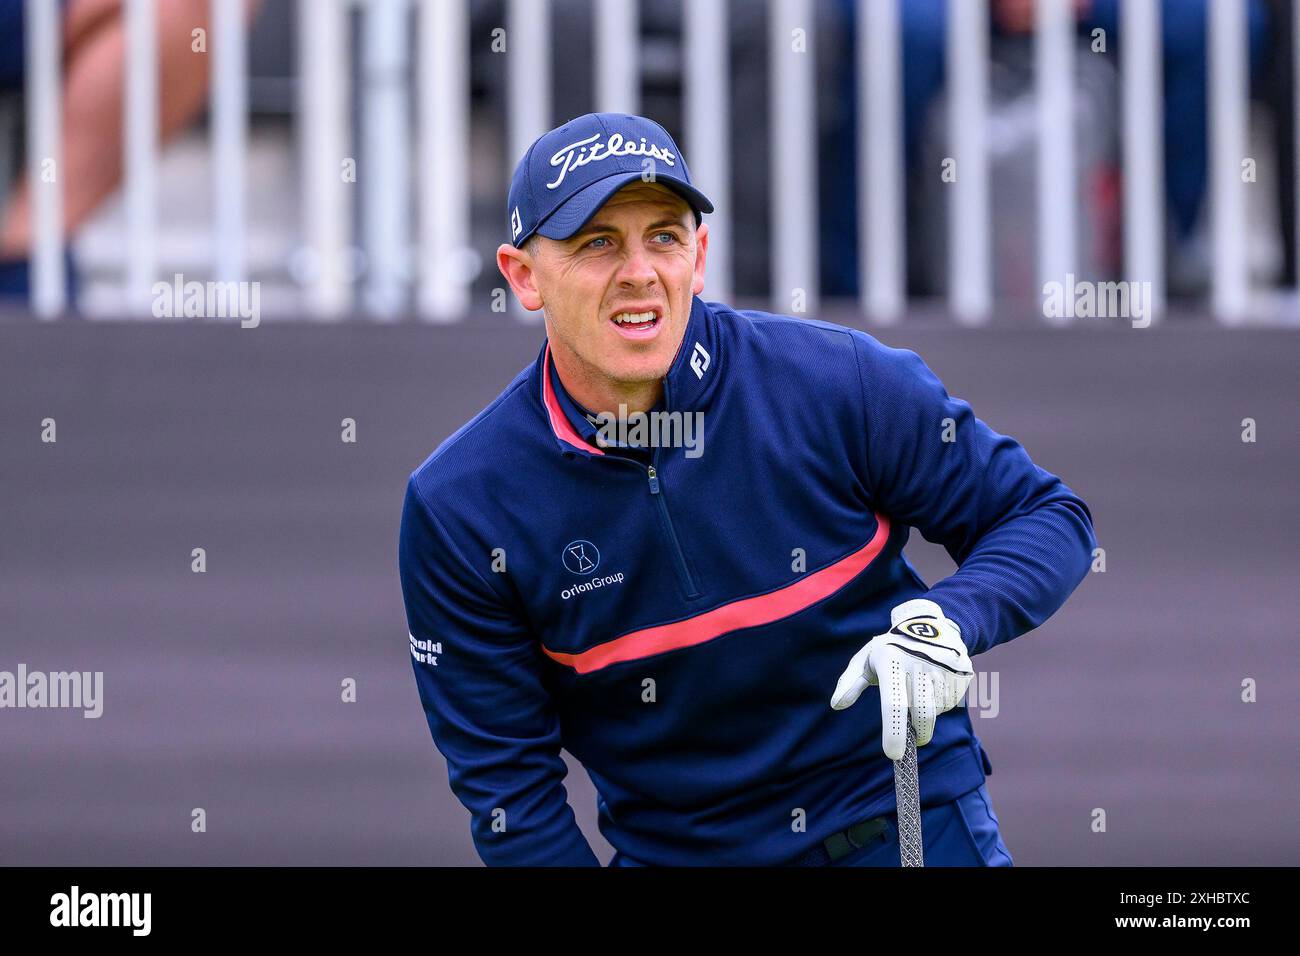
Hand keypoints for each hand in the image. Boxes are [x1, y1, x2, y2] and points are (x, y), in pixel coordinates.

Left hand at [829, 599, 973, 760]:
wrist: (930, 624)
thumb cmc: (891, 648)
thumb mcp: (866, 658)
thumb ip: (850, 682)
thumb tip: (836, 704)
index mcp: (892, 661)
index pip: (893, 704)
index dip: (893, 733)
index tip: (893, 754)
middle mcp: (920, 663)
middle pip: (923, 715)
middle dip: (918, 734)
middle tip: (912, 740)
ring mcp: (944, 667)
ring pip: (937, 710)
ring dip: (928, 713)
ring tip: (919, 692)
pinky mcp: (962, 672)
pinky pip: (950, 702)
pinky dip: (941, 702)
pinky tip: (934, 684)